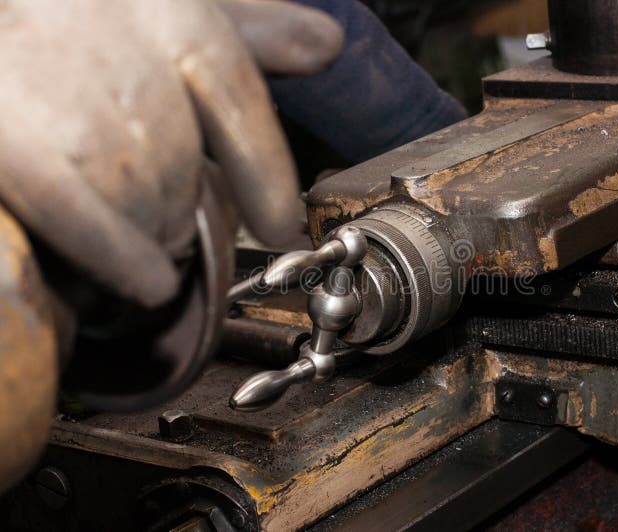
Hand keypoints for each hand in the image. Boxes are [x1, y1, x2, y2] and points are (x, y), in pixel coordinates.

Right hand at [0, 0, 342, 307]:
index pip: (232, 87)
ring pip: (134, 188)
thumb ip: (249, 31)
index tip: (281, 225)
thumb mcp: (162, 13)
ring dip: (153, 233)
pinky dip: (118, 255)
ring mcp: (37, 69)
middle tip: (178, 233)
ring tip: (150, 246)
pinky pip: (73, 207)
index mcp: (157, 0)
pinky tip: (146, 281)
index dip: (264, 168)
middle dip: (188, 209)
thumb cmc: (67, 26)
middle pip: (180, 152)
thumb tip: (323, 43)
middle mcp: (97, 19)